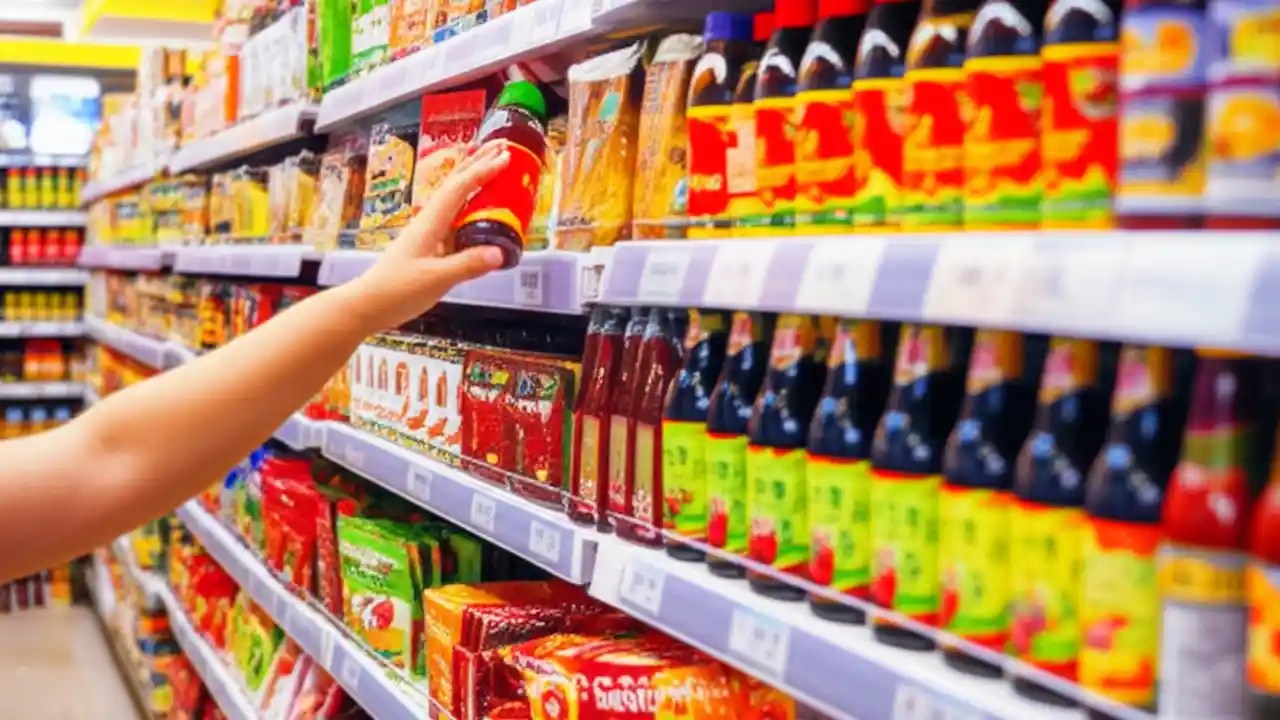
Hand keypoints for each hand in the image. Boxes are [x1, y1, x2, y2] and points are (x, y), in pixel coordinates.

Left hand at [349, 141, 510, 329]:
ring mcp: (430, 232)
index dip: (483, 172)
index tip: (506, 158)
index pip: (460, 188)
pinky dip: (471, 205)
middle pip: (456, 183)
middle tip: (503, 146)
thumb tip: (499, 252)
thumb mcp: (435, 279)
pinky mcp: (431, 246)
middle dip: (479, 162)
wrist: (369, 305)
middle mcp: (430, 221)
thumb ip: (467, 265)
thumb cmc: (396, 290)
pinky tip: (480, 209)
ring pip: (456, 197)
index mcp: (430, 223)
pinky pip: (456, 217)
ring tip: (493, 165)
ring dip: (475, 179)